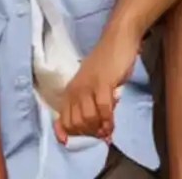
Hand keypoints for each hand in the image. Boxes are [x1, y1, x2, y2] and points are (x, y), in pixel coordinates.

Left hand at [54, 26, 140, 143]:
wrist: (118, 40)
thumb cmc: (107, 65)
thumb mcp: (93, 86)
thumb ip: (91, 104)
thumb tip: (97, 130)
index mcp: (70, 91)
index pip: (63, 120)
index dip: (70, 134)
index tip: (79, 141)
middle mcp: (75, 89)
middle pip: (75, 123)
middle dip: (88, 133)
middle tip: (101, 134)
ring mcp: (87, 86)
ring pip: (87, 118)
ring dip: (99, 128)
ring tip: (108, 130)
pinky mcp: (102, 83)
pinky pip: (102, 108)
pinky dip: (108, 120)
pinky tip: (112, 124)